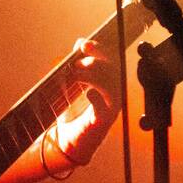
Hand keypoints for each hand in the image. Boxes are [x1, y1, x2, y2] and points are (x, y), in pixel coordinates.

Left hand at [51, 38, 118, 167]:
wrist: (68, 139)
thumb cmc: (72, 110)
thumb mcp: (72, 83)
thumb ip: (77, 64)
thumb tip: (80, 43)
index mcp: (107, 81)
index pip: (109, 59)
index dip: (98, 49)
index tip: (82, 44)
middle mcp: (113, 92)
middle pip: (114, 70)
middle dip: (96, 61)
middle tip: (77, 62)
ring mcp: (110, 107)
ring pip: (112, 87)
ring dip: (94, 77)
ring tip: (77, 75)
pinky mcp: (103, 121)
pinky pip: (106, 108)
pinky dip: (97, 98)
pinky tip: (88, 94)